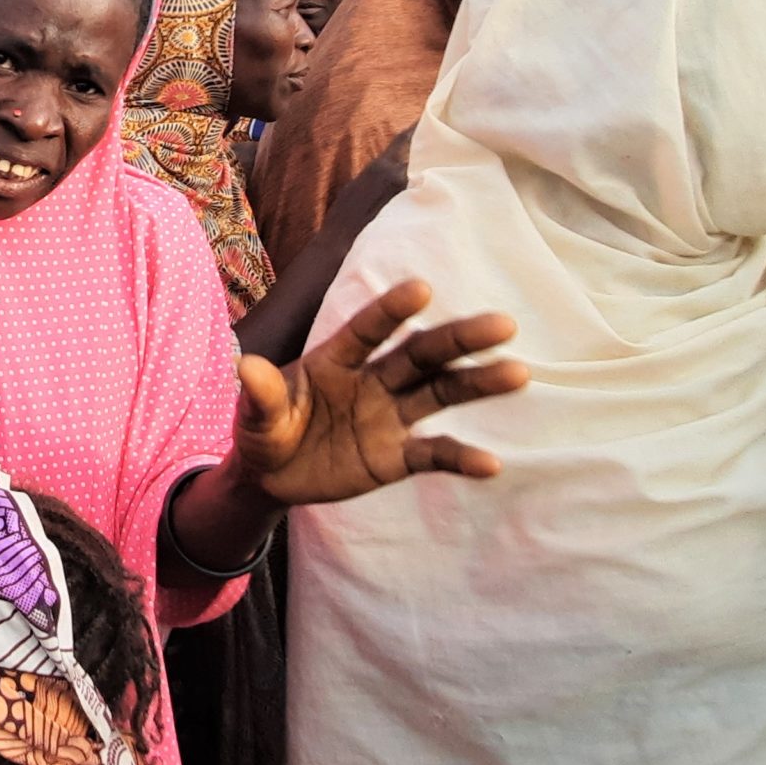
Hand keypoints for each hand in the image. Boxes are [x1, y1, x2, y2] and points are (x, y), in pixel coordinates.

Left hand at [233, 280, 526, 504]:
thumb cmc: (264, 429)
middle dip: (459, 339)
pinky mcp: (396, 456)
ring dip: (476, 384)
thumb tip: (248, 366)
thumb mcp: (255, 416)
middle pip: (420, 354)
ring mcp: (388, 417)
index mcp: (336, 359)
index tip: (422, 288)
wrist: (271, 476)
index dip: (392, 310)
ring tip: (517, 373)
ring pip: (438, 394)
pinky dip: (460, 458)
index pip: (368, 330)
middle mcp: (371, 380)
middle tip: (503, 325)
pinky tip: (491, 465)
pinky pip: (432, 454)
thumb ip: (261, 394)